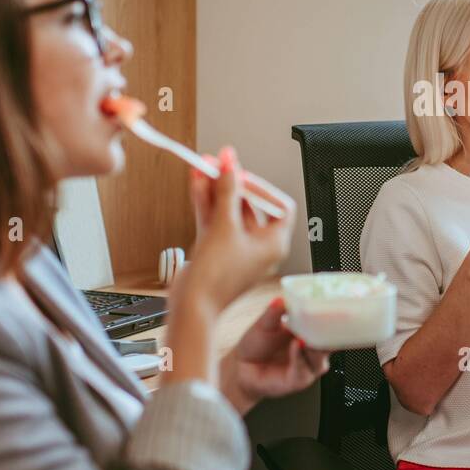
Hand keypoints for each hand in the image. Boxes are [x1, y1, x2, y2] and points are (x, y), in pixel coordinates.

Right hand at [184, 146, 296, 309]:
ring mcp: (236, 248)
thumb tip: (230, 166)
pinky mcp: (216, 251)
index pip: (279, 206)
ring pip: (228, 211)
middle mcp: (258, 246)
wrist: (190, 306)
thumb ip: (227, 192)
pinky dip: (207, 203)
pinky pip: (215, 221)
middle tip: (220, 163)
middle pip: (250, 206)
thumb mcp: (225, 227)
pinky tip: (198, 183)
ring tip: (205, 166)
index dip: (262, 188)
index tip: (242, 176)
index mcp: (274, 244)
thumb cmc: (216, 279)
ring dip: (216, 189)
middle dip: (233, 183)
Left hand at [219, 297, 329, 413]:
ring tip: (307, 334)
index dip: (334, 318)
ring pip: (319, 358)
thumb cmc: (257, 345)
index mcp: (309, 334)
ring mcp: (307, 366)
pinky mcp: (297, 380)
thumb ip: (274, 313)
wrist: (241, 368)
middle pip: (330, 343)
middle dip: (331, 333)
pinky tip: (297, 345)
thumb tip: (280, 299)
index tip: (335, 306)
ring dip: (315, 346)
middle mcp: (312, 351)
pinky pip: (302, 369)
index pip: (329, 326)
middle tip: (328, 320)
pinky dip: (300, 356)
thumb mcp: (265, 324)